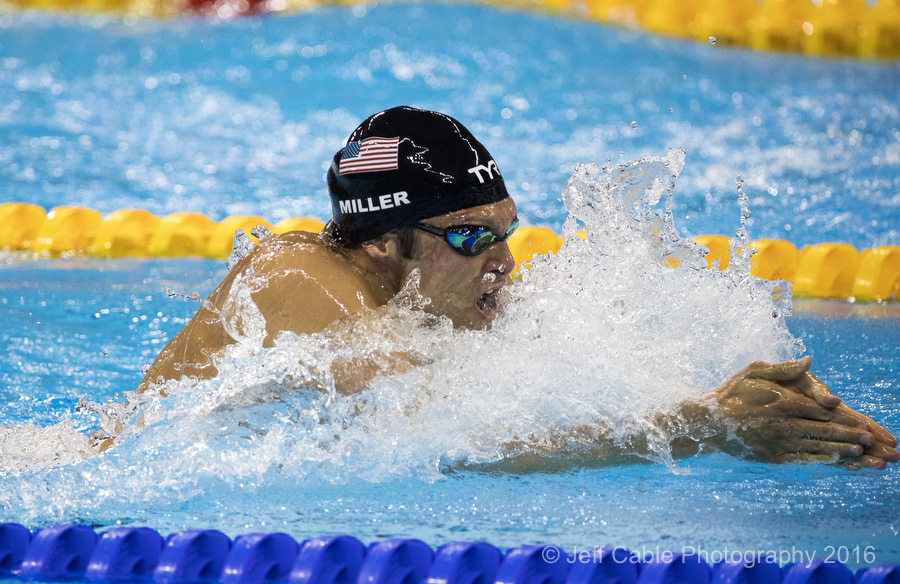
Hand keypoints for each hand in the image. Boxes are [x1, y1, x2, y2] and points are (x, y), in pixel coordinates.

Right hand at [714, 357, 898, 469]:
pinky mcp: (773, 456)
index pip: (821, 411)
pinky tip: (840, 461)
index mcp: (782, 402)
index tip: (866, 424)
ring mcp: (778, 442)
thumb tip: (808, 361)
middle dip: (852, 437)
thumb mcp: (754, 371)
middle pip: (824, 430)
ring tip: (866, 455)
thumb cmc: (732, 393)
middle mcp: (783, 424)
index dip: (845, 418)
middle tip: (874, 442)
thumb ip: (783, 368)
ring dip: (844, 451)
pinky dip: (824, 459)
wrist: (708, 421)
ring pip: (818, 447)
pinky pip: (804, 458)